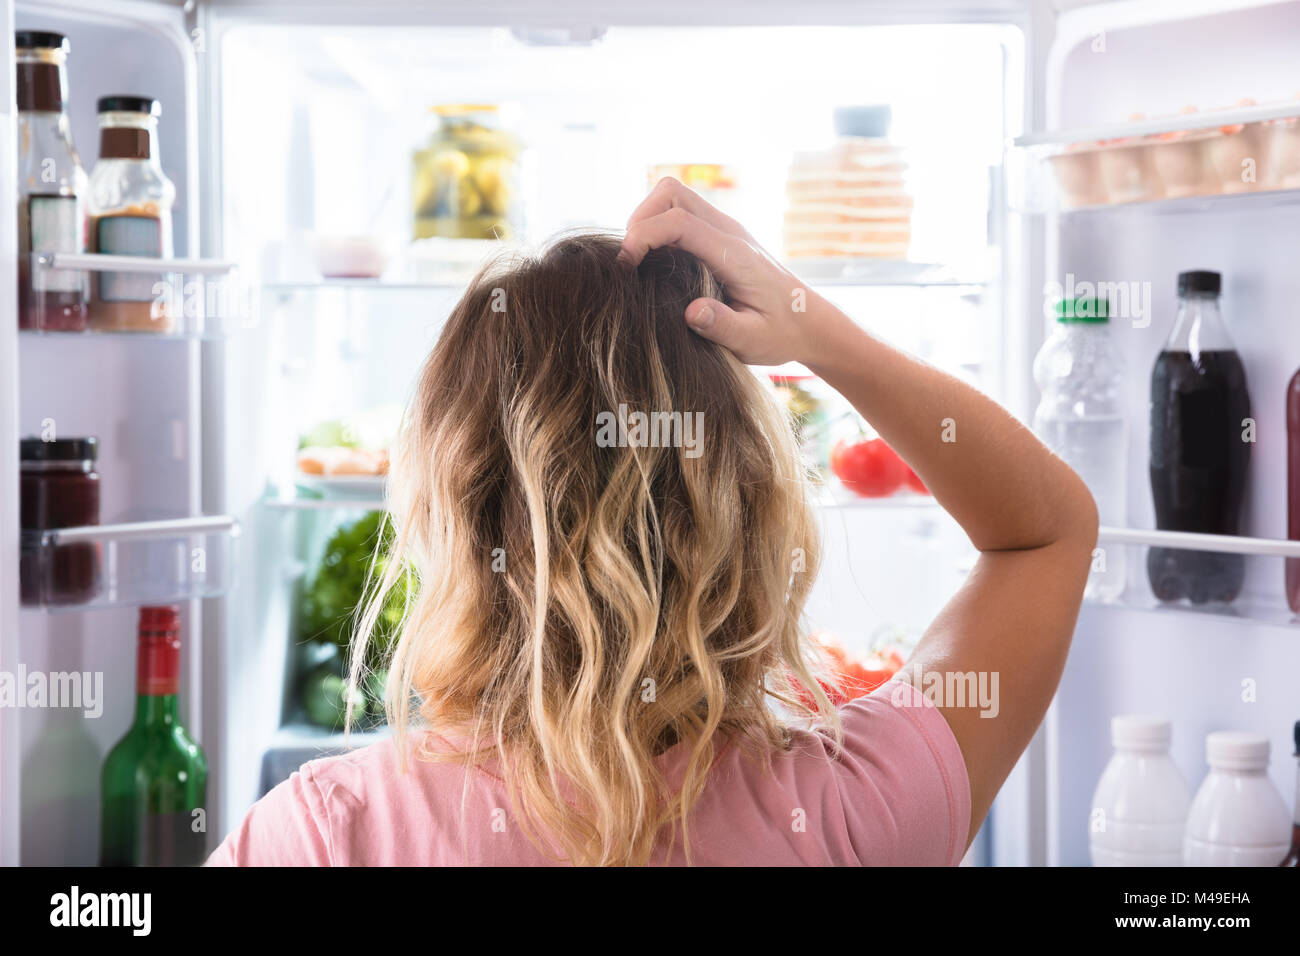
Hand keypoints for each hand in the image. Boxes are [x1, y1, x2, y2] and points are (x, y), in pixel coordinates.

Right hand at [619, 177, 836, 366]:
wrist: (808, 321)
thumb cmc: (781, 334)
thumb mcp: (753, 341)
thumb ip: (723, 326)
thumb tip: (691, 311)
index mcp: (735, 254)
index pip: (679, 222)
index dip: (643, 236)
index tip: (625, 268)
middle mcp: (729, 232)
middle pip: (671, 193)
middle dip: (640, 219)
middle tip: (629, 262)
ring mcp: (725, 229)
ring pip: (674, 196)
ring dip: (647, 220)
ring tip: (637, 261)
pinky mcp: (720, 234)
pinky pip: (681, 212)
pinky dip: (658, 227)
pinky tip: (655, 263)